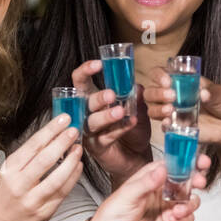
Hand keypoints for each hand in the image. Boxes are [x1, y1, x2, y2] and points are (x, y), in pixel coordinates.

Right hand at [0, 114, 82, 220]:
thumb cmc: (10, 190)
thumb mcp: (12, 170)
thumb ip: (30, 154)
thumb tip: (54, 132)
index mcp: (10, 169)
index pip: (32, 145)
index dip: (50, 131)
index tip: (63, 119)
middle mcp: (19, 184)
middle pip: (44, 160)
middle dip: (61, 143)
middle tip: (74, 131)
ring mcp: (32, 200)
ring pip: (56, 179)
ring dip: (70, 162)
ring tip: (78, 149)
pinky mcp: (44, 212)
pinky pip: (62, 192)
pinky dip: (73, 177)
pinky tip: (78, 166)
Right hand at [70, 60, 152, 182]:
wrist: (139, 155)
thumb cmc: (133, 129)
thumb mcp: (138, 108)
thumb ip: (136, 95)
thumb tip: (135, 85)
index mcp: (93, 99)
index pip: (81, 81)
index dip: (85, 71)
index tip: (98, 65)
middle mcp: (88, 114)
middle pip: (85, 102)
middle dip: (98, 97)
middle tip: (112, 95)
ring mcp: (90, 131)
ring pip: (92, 121)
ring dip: (106, 115)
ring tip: (121, 111)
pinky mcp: (97, 146)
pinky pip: (105, 136)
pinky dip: (119, 129)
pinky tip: (131, 124)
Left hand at [89, 154, 212, 220]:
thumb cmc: (112, 216)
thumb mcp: (126, 195)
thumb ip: (146, 182)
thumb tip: (163, 169)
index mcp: (151, 179)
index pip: (172, 165)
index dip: (187, 160)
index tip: (199, 159)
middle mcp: (162, 192)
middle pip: (186, 181)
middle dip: (196, 179)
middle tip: (199, 181)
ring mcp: (168, 209)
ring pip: (191, 200)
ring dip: (191, 202)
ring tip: (180, 208)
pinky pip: (188, 218)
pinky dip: (186, 217)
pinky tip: (176, 218)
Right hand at [144, 70, 220, 150]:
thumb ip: (213, 92)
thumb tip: (203, 93)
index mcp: (182, 82)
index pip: (160, 74)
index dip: (159, 75)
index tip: (168, 81)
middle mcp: (174, 96)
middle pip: (151, 92)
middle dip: (157, 93)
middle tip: (172, 96)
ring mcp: (174, 113)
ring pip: (152, 109)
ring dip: (158, 108)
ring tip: (170, 109)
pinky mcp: (178, 128)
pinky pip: (164, 127)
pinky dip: (164, 125)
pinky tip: (170, 123)